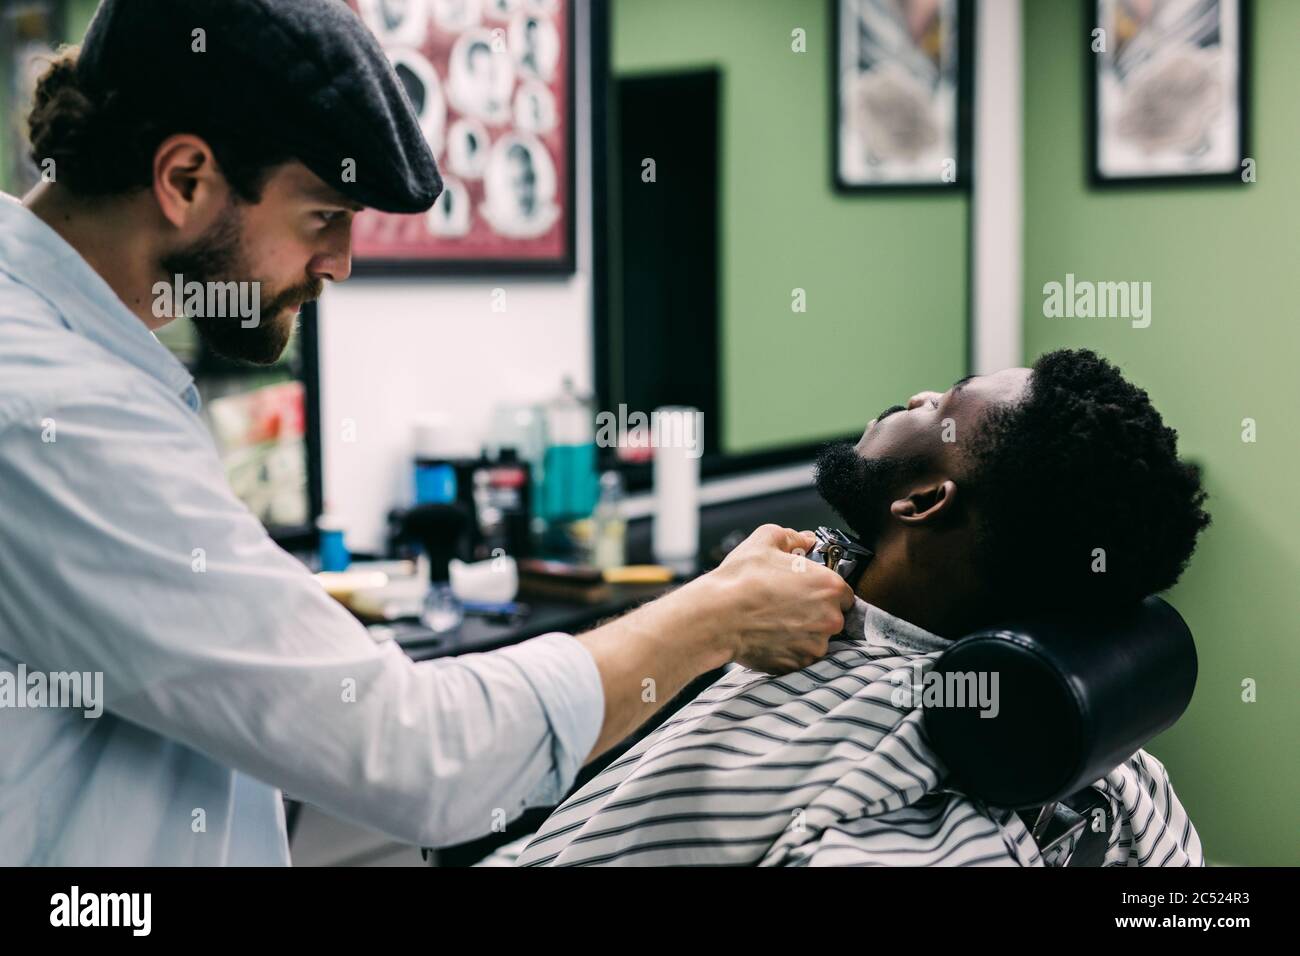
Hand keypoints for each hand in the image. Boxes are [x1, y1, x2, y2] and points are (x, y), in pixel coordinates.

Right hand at [695, 524, 855, 674]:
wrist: (717, 617)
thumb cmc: (741, 580)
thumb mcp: (765, 540)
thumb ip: (793, 537)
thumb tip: (805, 539)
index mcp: (830, 586)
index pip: (843, 591)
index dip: (823, 589)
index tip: (806, 589)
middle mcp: (830, 618)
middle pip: (833, 616)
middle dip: (814, 611)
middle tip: (786, 604)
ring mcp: (816, 645)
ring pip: (817, 638)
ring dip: (802, 631)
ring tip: (774, 620)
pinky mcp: (799, 664)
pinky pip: (801, 656)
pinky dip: (790, 648)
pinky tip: (770, 635)